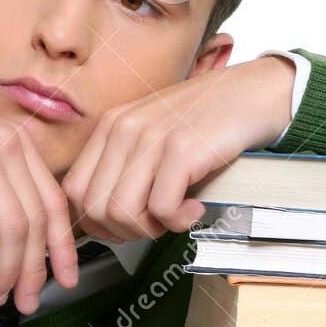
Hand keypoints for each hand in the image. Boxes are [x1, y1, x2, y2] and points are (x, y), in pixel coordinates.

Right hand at [0, 75, 78, 313]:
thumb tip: (17, 232)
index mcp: (15, 140)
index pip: (54, 200)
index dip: (63, 246)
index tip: (64, 275)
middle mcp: (4, 142)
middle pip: (36, 220)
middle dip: (34, 270)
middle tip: (26, 298)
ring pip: (11, 227)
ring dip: (6, 271)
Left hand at [61, 56, 295, 242]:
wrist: (251, 94)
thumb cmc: (204, 122)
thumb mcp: (151, 136)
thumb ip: (125, 166)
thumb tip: (105, 219)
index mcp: (110, 126)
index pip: (74, 190)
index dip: (95, 221)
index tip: (124, 226)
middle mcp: (124, 129)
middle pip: (95, 208)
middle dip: (123, 232)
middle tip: (154, 224)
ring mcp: (151, 138)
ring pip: (122, 213)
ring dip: (150, 229)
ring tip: (175, 215)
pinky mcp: (182, 150)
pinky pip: (161, 209)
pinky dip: (178, 221)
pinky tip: (194, 208)